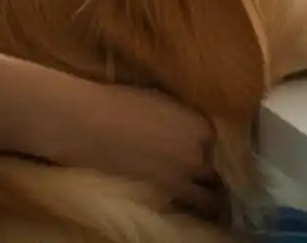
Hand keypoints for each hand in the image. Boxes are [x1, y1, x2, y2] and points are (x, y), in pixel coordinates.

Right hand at [44, 81, 219, 217]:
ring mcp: (181, 176)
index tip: (199, 150)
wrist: (92, 124)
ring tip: (206, 201)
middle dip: (208, 172)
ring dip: (207, 197)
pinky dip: (185, 205)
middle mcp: (199, 153)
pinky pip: (183, 204)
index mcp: (202, 126)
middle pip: (212, 169)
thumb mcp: (163, 101)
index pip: (214, 142)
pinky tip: (182, 205)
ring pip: (206, 197)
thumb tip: (184, 127)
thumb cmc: (123, 103)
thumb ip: (182, 118)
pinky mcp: (162, 193)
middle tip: (204, 176)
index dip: (205, 146)